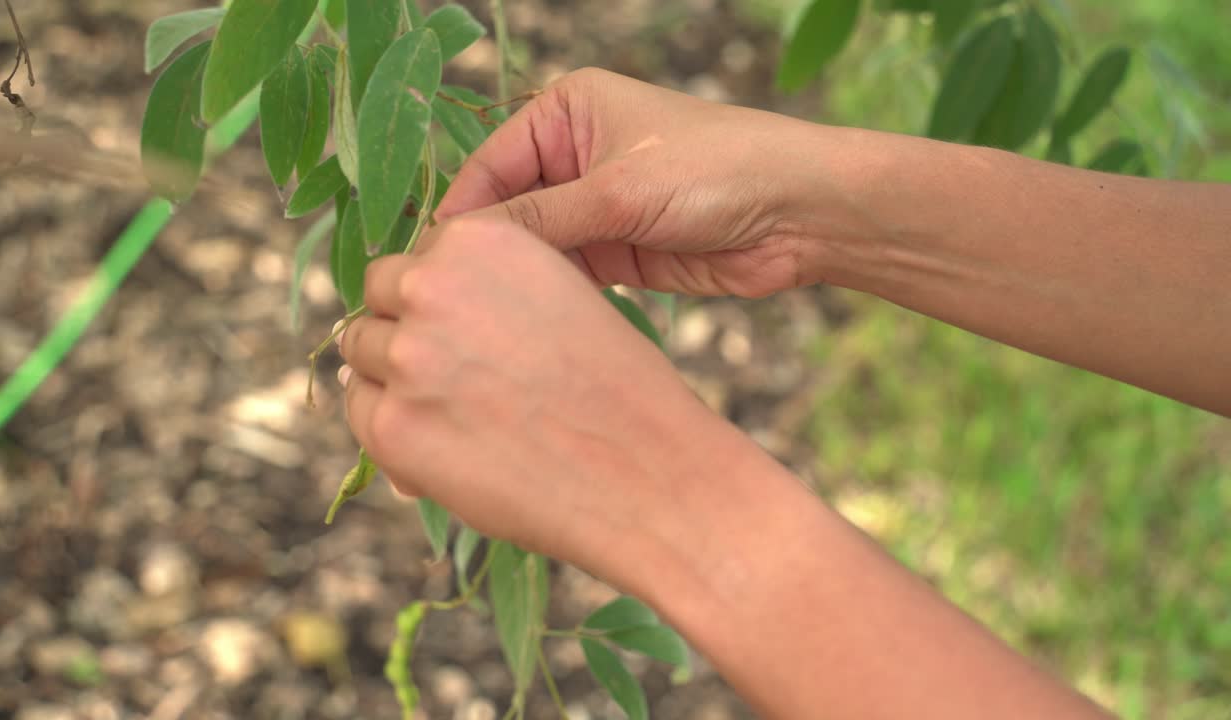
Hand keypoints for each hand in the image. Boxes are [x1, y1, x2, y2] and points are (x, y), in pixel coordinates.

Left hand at [337, 218, 726, 585]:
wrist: (649, 473)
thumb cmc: (617, 387)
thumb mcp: (558, 297)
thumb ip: (484, 289)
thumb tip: (402, 314)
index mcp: (481, 240)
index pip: (418, 257)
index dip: (438, 297)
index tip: (466, 334)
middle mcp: (433, 286)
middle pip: (378, 295)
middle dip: (407, 329)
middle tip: (454, 373)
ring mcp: (407, 357)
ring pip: (361, 351)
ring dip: (392, 375)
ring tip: (453, 409)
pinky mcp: (394, 428)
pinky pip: (362, 411)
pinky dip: (390, 426)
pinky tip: (443, 443)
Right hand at [437, 68, 873, 297]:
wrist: (800, 213)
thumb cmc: (714, 170)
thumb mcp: (618, 190)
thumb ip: (540, 219)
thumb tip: (463, 248)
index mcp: (565, 112)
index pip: (490, 166)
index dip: (461, 217)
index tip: (431, 269)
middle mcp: (573, 156)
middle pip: (506, 211)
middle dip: (485, 256)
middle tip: (447, 308)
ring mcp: (595, 208)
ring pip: (535, 250)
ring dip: (516, 283)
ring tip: (478, 325)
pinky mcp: (616, 254)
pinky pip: (566, 277)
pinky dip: (548, 299)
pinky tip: (523, 329)